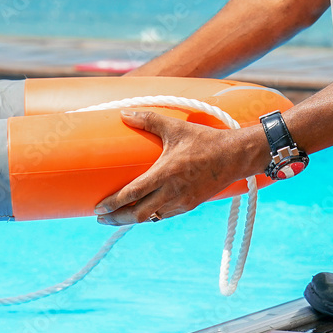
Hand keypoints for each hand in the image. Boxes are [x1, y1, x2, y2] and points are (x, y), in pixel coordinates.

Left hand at [94, 110, 268, 224]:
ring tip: (117, 218)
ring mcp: (181, 201)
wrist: (235, 156)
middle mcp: (172, 191)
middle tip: (100, 218)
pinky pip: (164, 216)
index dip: (113, 204)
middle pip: (138, 214)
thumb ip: (148, 120)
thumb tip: (123, 114)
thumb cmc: (204, 139)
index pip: (132, 193)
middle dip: (117, 218)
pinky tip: (142, 213)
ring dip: (132, 219)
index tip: (98, 209)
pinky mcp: (189, 205)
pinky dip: (150, 216)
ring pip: (151, 218)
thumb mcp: (175, 127)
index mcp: (166, 173)